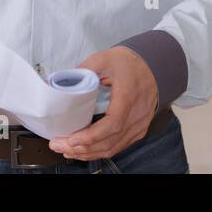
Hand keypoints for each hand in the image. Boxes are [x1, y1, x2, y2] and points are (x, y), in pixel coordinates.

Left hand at [49, 46, 157, 160]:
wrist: (152, 65)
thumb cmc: (130, 63)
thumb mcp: (105, 58)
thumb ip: (85, 69)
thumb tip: (65, 80)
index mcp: (129, 97)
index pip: (112, 124)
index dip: (90, 137)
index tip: (71, 139)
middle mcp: (137, 115)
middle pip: (109, 141)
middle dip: (81, 148)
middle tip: (59, 145)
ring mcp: (139, 124)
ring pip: (113, 148)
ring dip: (88, 153)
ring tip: (67, 150)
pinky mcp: (138, 129)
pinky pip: (118, 146)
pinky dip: (100, 151)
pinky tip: (85, 150)